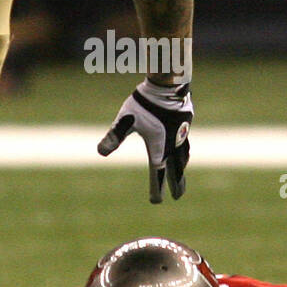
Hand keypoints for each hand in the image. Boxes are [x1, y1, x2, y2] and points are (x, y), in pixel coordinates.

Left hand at [98, 79, 191, 202]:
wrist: (167, 84)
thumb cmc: (144, 102)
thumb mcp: (125, 119)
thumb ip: (114, 136)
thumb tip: (100, 152)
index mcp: (159, 148)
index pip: (157, 174)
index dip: (156, 189)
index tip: (156, 201)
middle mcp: (173, 144)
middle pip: (176, 169)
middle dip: (177, 183)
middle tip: (178, 196)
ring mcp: (182, 133)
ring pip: (183, 155)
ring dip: (182, 167)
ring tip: (182, 171)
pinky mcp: (185, 122)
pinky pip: (185, 141)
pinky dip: (184, 150)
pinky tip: (182, 145)